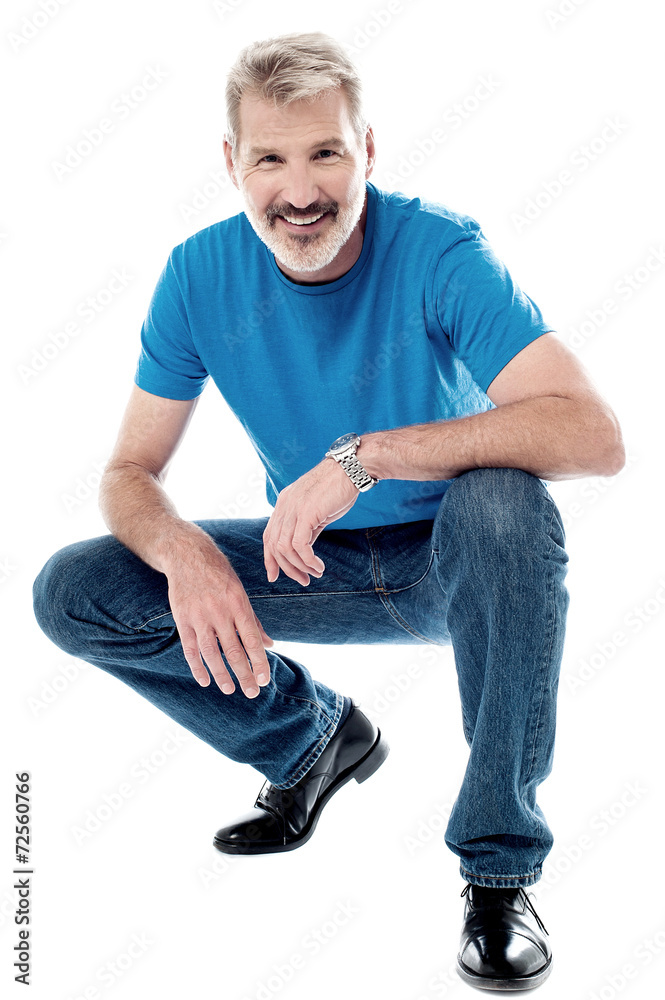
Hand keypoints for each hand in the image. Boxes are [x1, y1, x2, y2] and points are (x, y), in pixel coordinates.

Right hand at [165, 535, 273, 697]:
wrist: (187, 555)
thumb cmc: (219, 575)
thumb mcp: (240, 592)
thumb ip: (254, 621)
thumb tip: (270, 645)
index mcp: (239, 604)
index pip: (252, 639)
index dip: (259, 662)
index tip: (265, 680)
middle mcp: (220, 611)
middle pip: (234, 650)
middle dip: (244, 674)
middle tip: (252, 692)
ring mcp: (200, 616)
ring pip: (212, 653)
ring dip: (222, 674)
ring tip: (230, 689)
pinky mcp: (183, 619)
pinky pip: (190, 648)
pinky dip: (197, 667)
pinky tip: (204, 681)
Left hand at [263, 459, 358, 585]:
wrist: (351, 468)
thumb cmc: (338, 488)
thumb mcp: (316, 510)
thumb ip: (307, 528)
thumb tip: (303, 550)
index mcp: (283, 504)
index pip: (268, 536)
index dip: (269, 558)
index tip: (275, 576)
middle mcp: (284, 506)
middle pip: (274, 545)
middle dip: (287, 568)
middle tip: (303, 580)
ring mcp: (294, 509)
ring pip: (285, 548)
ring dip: (300, 566)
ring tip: (315, 573)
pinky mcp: (307, 513)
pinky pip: (300, 545)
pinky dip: (308, 560)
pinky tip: (319, 566)